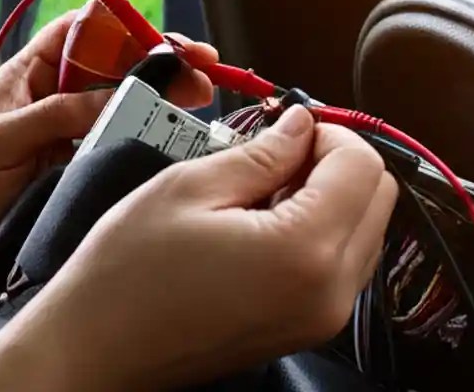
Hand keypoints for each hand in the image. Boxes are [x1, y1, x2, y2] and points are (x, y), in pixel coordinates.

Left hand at [0, 3, 217, 280]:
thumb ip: (54, 114)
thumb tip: (115, 92)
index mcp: (22, 80)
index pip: (80, 33)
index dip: (124, 28)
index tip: (165, 42)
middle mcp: (50, 106)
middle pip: (114, 69)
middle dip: (160, 66)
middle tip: (202, 75)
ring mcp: (68, 144)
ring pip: (124, 111)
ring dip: (162, 104)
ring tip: (198, 108)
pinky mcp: (79, 180)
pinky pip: (121, 153)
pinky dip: (149, 146)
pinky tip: (174, 146)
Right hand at [0, 106, 396, 389]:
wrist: (95, 350)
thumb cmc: (127, 273)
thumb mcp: (190, 188)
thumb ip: (262, 152)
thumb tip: (301, 123)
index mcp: (304, 251)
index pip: (363, 167)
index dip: (329, 132)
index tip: (284, 125)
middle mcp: (330, 292)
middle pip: (379, 198)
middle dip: (337, 161)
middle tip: (277, 149)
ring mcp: (321, 317)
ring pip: (366, 229)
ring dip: (330, 194)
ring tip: (263, 186)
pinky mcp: (306, 328)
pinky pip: (341, 262)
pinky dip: (319, 229)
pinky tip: (263, 219)